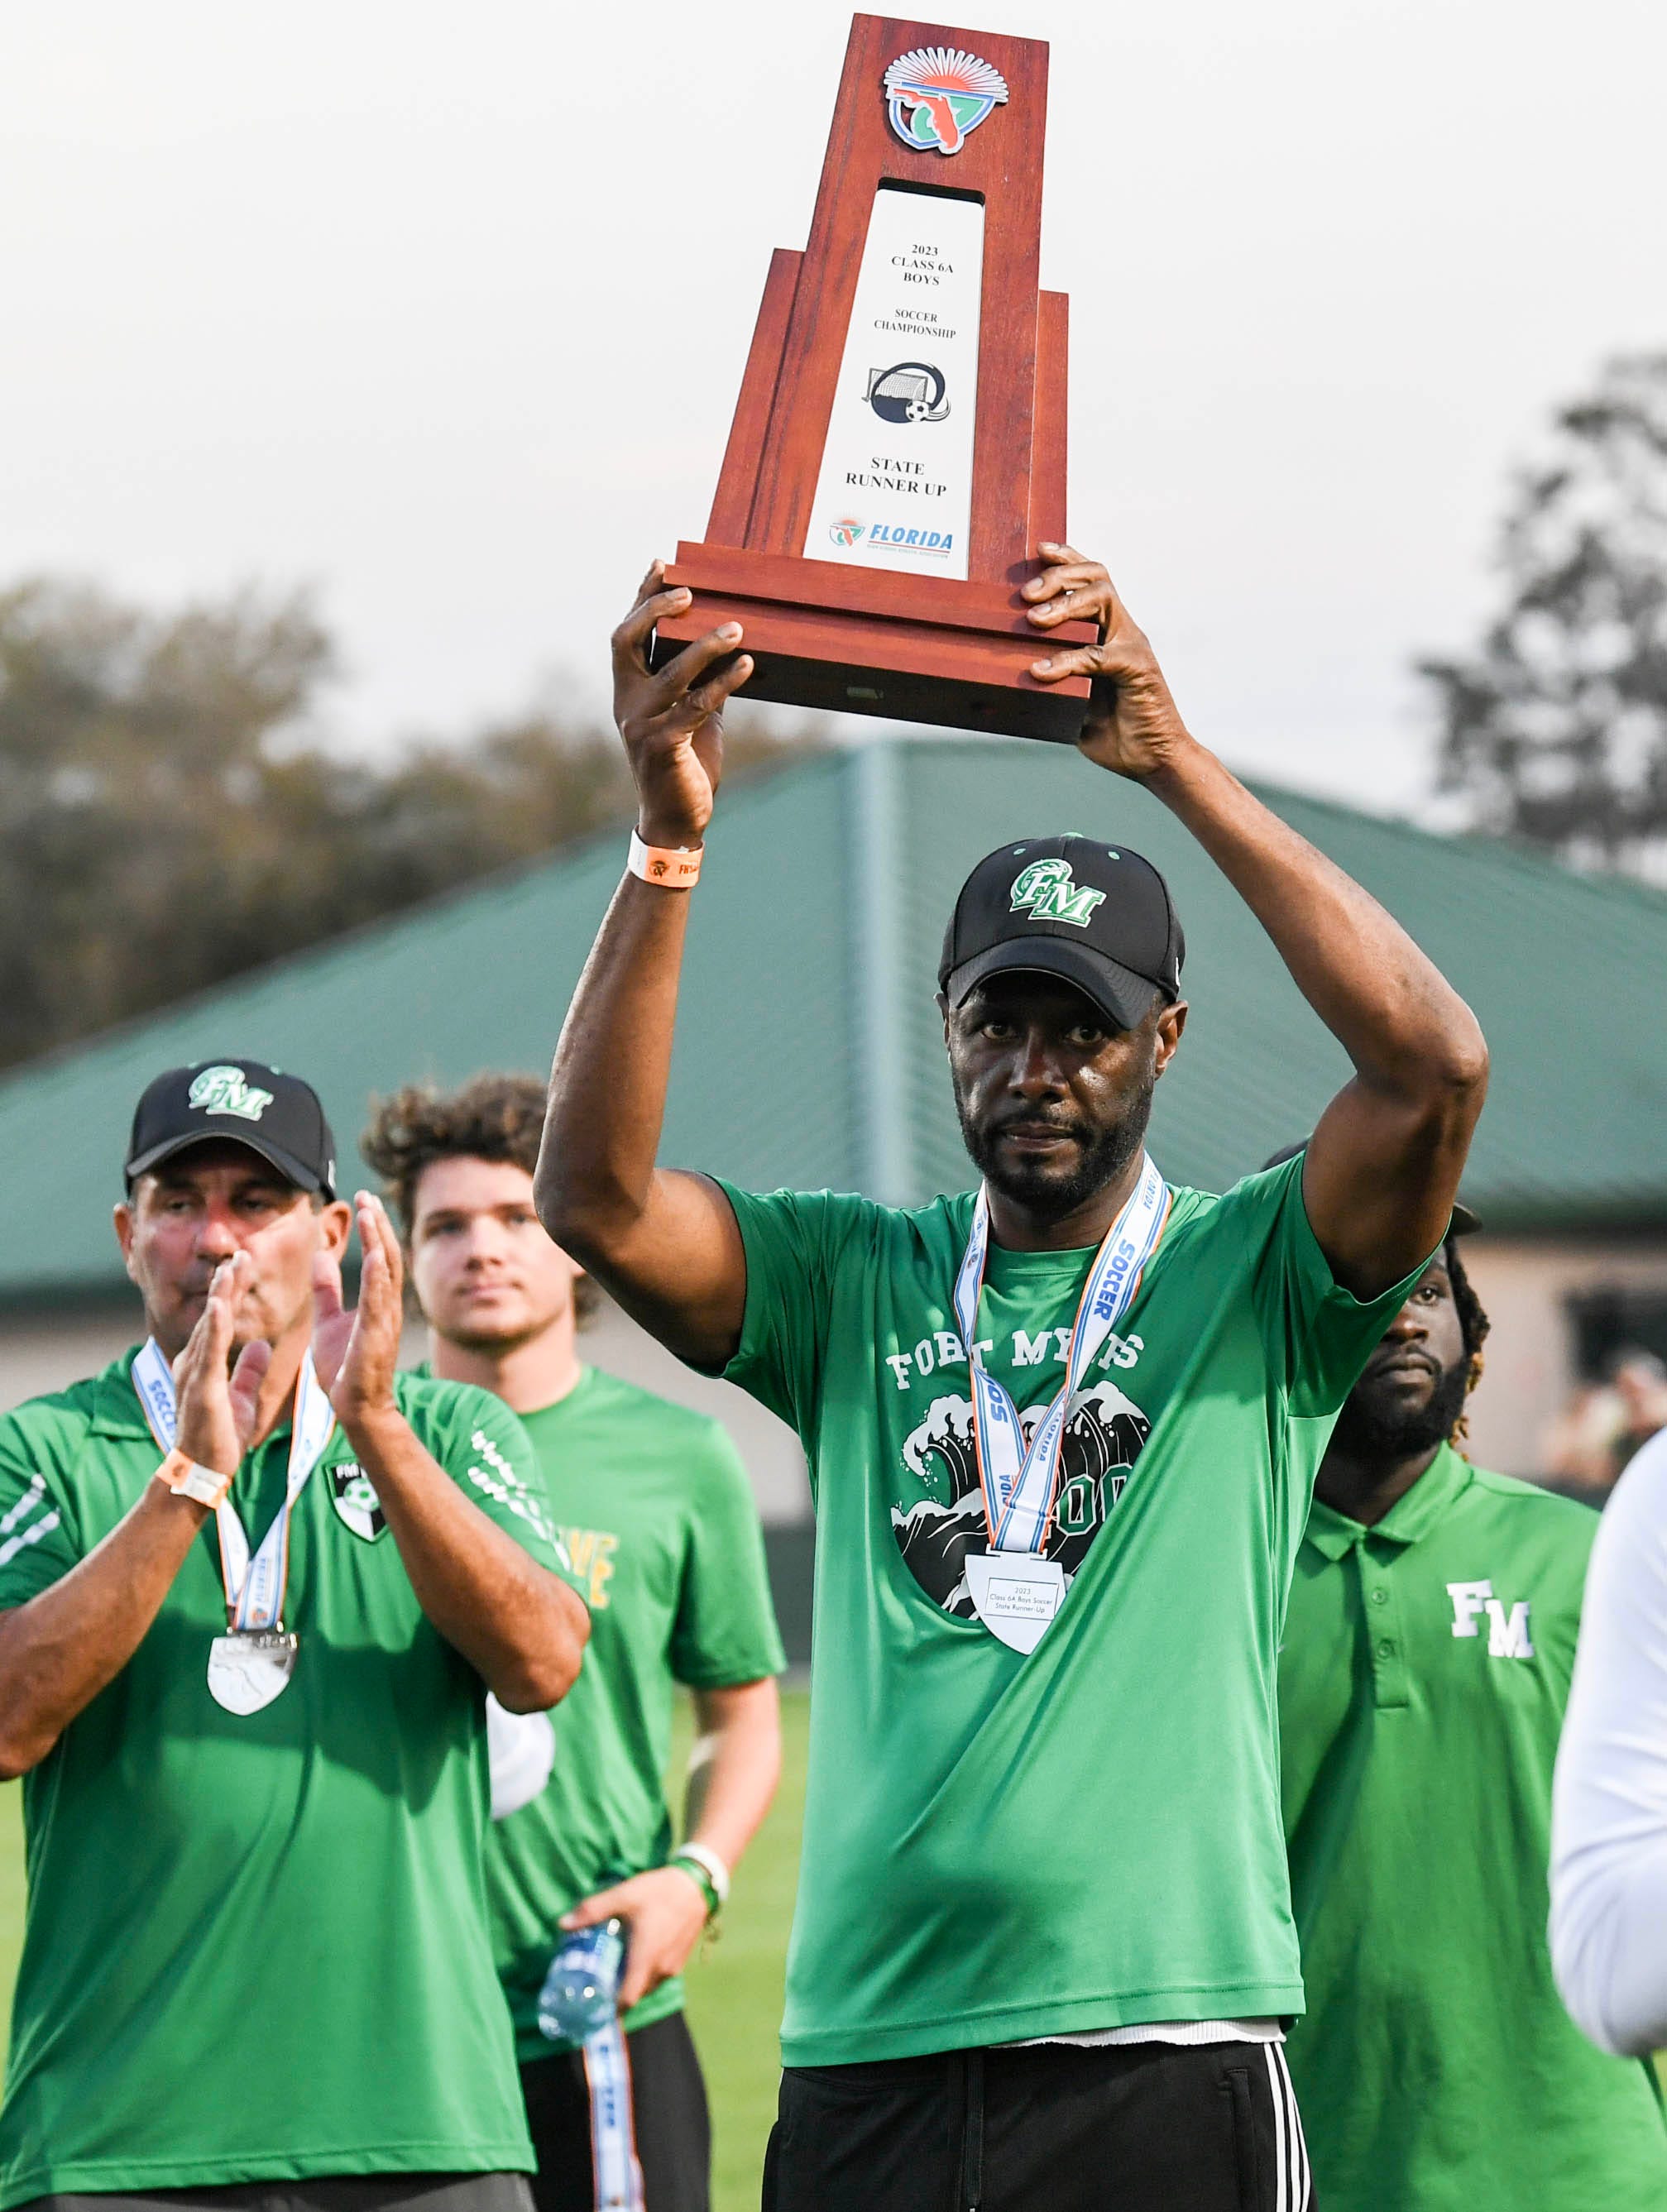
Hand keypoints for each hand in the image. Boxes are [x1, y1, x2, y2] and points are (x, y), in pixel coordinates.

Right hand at [172, 1253, 269, 1478]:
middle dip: (228, 1283)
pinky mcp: (201, 1389)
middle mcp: (195, 1363)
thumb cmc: (219, 1440)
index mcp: (205, 1364)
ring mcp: (195, 1374)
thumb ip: (248, 1371)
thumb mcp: (242, 1399)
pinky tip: (221, 1305)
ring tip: (232, 1266)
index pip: (221, 1319)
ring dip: (222, 1295)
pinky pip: (209, 1353)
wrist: (201, 1475)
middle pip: (214, 1314)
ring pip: (210, 1325)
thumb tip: (260, 1346)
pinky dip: (215, 1327)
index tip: (244, 1264)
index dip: (232, 1292)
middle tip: (241, 1252)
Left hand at [311, 1194, 401, 1428]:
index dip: (372, 1228)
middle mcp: (387, 1306)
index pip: (378, 1256)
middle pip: (386, 1255)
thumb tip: (319, 1257)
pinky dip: (377, 1276)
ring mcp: (385, 1320)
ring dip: (379, 1240)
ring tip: (370, 1212)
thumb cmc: (343, 1369)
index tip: (362, 1200)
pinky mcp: (376, 1335)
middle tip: (367, 1196)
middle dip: (377, 1224)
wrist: (353, 1407)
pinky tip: (373, 1254)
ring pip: (386, 1271)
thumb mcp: (327, 1320)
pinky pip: (379, 1300)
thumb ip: (326, 1289)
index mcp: (377, 1302)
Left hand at [560, 1865, 710, 2010]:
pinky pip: (659, 1976)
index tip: (593, 2005)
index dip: (610, 2008)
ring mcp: (673, 1967)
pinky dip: (646, 1972)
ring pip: (648, 1985)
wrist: (697, 1884)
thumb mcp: (623, 1896)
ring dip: (633, 1980)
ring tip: (615, 1964)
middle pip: (635, 1993)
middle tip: (598, 1978)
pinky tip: (637, 1952)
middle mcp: (661, 1970)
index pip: (627, 2000)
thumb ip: (593, 1910)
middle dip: (617, 1991)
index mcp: (645, 1959)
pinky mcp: (681, 1960)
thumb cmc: (659, 1891)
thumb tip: (562, 1925)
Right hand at [610, 561, 754, 848]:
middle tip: (691, 593)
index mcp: (628, 690)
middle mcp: (626, 703)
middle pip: (626, 641)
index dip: (641, 597)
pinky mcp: (662, 746)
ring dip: (705, 646)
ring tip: (737, 628)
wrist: (677, 820)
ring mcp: (639, 725)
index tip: (661, 564)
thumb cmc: (686, 764)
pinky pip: (696, 705)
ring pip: (670, 673)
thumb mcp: (692, 715)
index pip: (627, 634)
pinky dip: (724, 683)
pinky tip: (748, 666)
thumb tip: (730, 642)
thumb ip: (699, 682)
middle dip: (655, 610)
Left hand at [1024, 544, 1192, 778]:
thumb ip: (1050, 683)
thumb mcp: (1072, 702)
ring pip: (1102, 599)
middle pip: (1096, 577)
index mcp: (1109, 631)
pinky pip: (1097, 655)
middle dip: (1058, 576)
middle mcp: (1123, 631)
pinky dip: (1065, 661)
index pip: (1093, 579)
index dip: (1068, 558)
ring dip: (1065, 603)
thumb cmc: (1114, 733)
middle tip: (1025, 594)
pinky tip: (1040, 672)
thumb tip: (1006, 678)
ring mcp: (1132, 646)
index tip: (1038, 550)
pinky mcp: (1138, 669)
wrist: (1154, 762)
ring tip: (1034, 619)